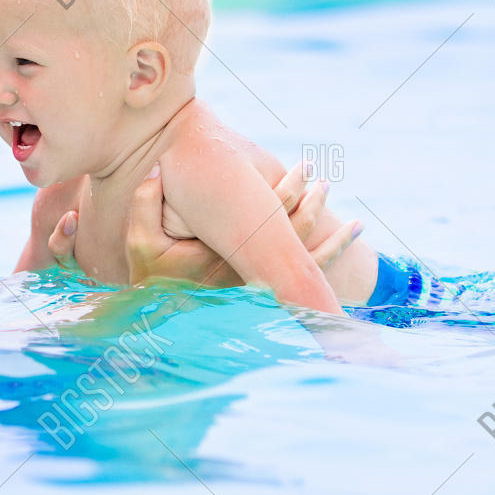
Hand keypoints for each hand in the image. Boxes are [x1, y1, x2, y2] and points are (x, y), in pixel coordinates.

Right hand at [47, 162, 362, 285]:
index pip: (270, 214)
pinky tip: (346, 257)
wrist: (159, 327)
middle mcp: (250, 270)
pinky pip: (306, 283)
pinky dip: (330, 267)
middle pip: (296, 232)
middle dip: (314, 203)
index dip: (291, 188)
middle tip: (324, 179)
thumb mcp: (138, 243)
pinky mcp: (265, 300)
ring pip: (310, 261)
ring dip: (334, 241)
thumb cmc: (151, 282)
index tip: (303, 168)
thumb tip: (156, 171)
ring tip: (356, 224)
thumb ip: (144, 204)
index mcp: (228, 250)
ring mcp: (261, 289)